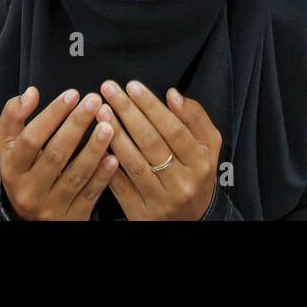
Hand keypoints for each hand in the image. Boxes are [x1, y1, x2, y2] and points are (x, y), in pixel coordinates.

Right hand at [0, 87, 118, 220]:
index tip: (72, 94)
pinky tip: (113, 158)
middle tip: (94, 101)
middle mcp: (29, 191)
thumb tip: (31, 93)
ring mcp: (50, 208)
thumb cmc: (23, 168)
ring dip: (93, 149)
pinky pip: (89, 196)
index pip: (30, 139)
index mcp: (12, 169)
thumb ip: (14, 115)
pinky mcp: (71, 219)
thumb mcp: (9, 144)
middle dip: (76, 126)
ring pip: (75, 176)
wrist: (31, 215)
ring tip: (108, 126)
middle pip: (55, 155)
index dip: (51, 115)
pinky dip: (102, 177)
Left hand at [99, 81, 222, 220]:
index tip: (133, 86)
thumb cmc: (196, 174)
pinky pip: (120, 186)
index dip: (151, 105)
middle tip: (109, 90)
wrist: (192, 220)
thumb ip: (195, 117)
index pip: (174, 128)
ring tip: (101, 111)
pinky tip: (98, 144)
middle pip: (151, 142)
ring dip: (114, 134)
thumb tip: (173, 95)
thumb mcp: (208, 145)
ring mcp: (160, 200)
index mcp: (200, 163)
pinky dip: (107, 164)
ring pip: (133, 163)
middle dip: (127, 112)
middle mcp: (182, 183)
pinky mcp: (141, 214)